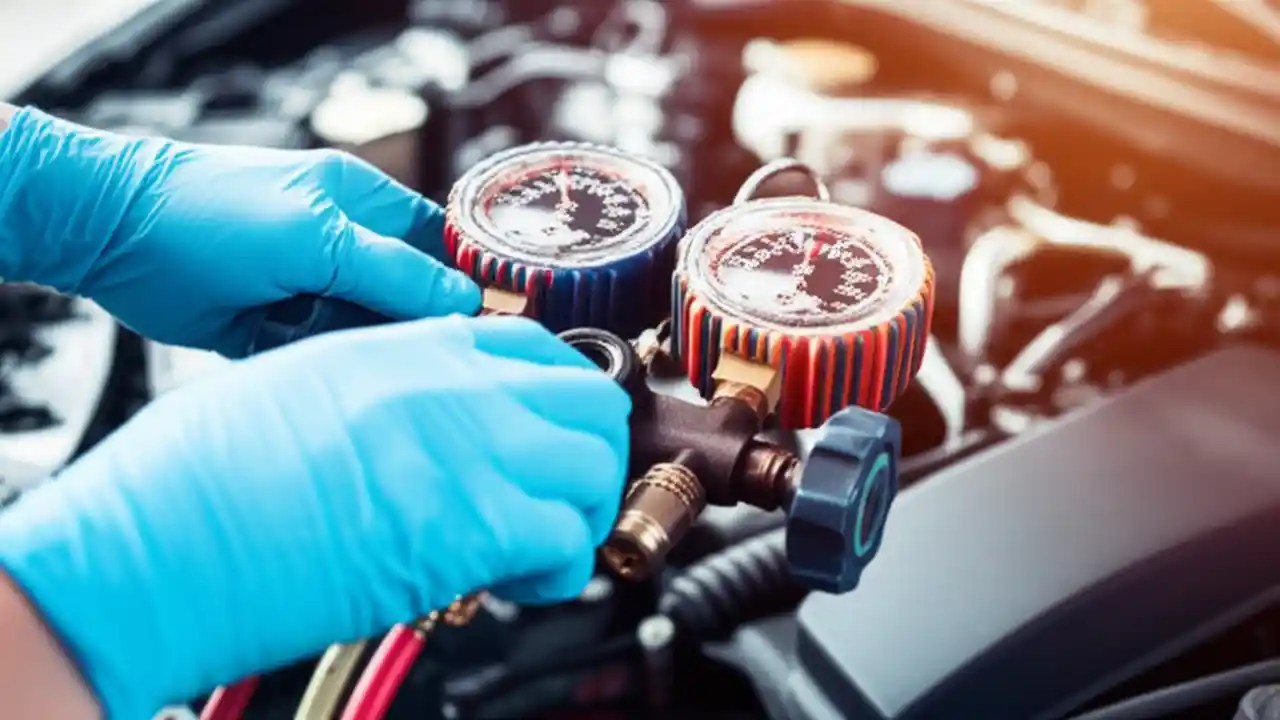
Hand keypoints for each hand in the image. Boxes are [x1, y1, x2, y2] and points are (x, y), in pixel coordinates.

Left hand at [0, 107, 478, 356]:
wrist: (109, 236)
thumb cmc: (214, 215)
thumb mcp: (317, 239)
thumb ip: (393, 270)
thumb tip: (466, 300)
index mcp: (364, 204)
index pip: (438, 246)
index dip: (463, 282)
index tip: (486, 327)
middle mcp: (344, 245)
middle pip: (407, 296)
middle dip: (412, 327)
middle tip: (425, 362)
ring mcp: (310, 288)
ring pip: (366, 332)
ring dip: (363, 351)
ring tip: (353, 362)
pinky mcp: (277, 328)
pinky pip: (321, 356)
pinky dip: (319, 367)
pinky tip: (313, 367)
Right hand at [0, 316, 629, 717]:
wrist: (155, 540)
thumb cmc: (198, 476)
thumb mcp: (303, 388)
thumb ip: (385, 394)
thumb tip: (428, 431)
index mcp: (410, 349)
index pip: (537, 351)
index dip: (561, 400)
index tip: (554, 438)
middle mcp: (453, 385)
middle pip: (590, 401)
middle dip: (591, 454)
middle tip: (561, 498)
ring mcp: (469, 449)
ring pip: (595, 466)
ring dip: (582, 512)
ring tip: (539, 547)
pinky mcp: (470, 526)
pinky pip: (568, 540)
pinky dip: (562, 569)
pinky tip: (522, 582)